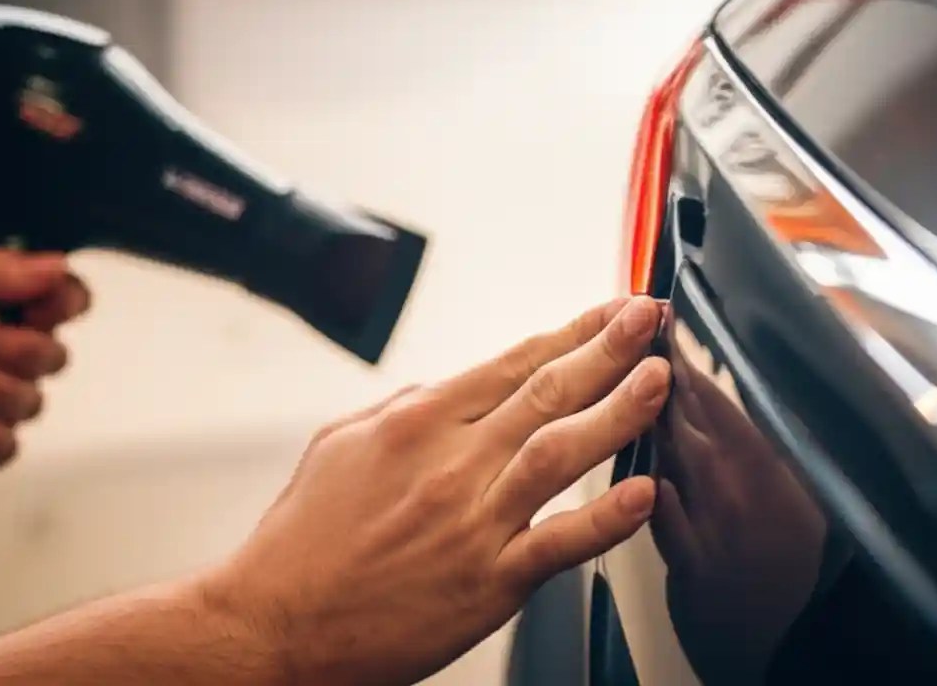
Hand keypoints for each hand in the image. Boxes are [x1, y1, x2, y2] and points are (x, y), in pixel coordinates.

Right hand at [197, 297, 668, 684]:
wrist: (275, 626)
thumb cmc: (302, 544)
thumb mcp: (338, 447)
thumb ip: (399, 409)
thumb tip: (444, 387)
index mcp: (416, 424)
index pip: (512, 364)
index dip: (571, 332)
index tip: (609, 311)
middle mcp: (450, 464)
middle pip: (546, 391)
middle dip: (608, 347)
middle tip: (650, 317)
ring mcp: (472, 523)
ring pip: (562, 451)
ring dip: (619, 410)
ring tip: (661, 378)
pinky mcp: (487, 583)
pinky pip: (559, 542)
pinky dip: (606, 518)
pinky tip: (644, 493)